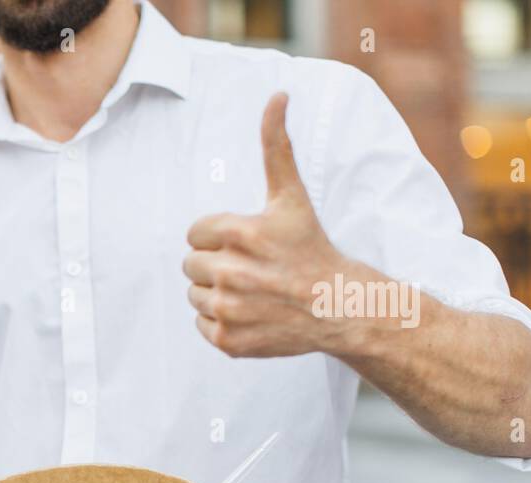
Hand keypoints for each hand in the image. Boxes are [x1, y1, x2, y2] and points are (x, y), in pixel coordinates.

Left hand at [184, 93, 350, 357]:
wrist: (339, 306)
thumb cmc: (311, 247)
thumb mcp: (291, 195)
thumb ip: (276, 146)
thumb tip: (277, 94)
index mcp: (237, 232)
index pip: (195, 234)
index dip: (220, 237)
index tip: (249, 243)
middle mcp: (230, 272)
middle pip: (191, 265)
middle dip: (217, 264)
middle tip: (254, 268)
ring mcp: (229, 309)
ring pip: (194, 295)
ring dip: (217, 293)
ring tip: (254, 290)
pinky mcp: (228, 340)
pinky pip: (202, 325)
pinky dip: (221, 322)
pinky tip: (252, 313)